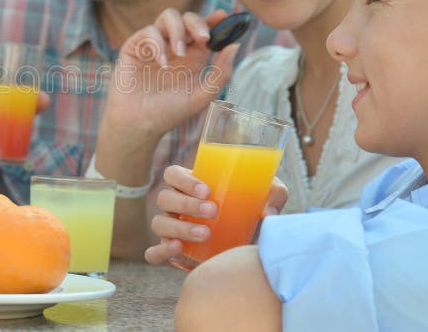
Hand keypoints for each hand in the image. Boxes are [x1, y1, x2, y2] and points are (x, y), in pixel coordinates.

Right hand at [104, 9, 238, 137]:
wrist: (139, 124)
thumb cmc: (169, 113)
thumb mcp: (201, 96)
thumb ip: (220, 73)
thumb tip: (235, 46)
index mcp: (193, 56)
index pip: (205, 30)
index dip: (214, 20)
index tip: (223, 16)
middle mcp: (174, 46)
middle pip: (188, 18)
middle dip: (197, 23)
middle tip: (204, 38)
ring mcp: (155, 45)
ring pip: (168, 16)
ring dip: (178, 30)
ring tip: (179, 53)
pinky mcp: (135, 47)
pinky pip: (148, 31)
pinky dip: (157, 43)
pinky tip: (161, 62)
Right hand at [144, 165, 287, 264]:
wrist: (247, 246)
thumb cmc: (251, 212)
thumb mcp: (266, 196)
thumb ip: (274, 194)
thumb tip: (268, 212)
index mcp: (190, 185)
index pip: (172, 174)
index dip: (183, 180)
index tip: (206, 190)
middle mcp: (175, 206)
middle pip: (165, 198)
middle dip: (186, 205)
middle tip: (213, 211)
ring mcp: (170, 229)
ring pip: (159, 224)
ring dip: (179, 228)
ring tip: (205, 234)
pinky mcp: (170, 253)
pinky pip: (153, 253)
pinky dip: (160, 251)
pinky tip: (177, 249)